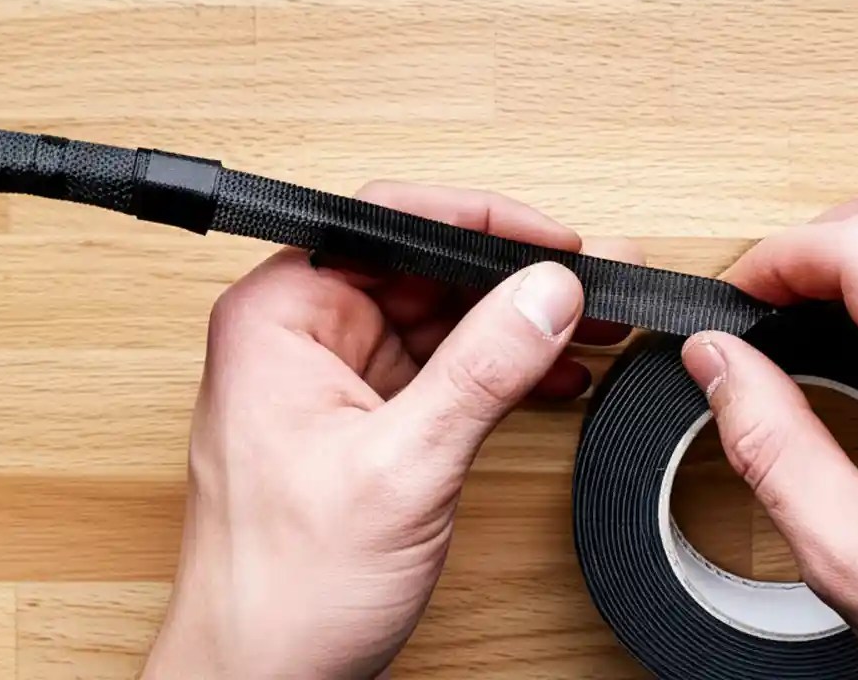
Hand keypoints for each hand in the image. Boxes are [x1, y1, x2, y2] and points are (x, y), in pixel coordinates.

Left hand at [142, 182, 641, 678]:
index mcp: (282, 318)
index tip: (555, 241)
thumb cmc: (284, 590)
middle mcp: (305, 335)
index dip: (483, 222)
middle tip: (594, 286)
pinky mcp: (367, 419)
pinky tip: (556, 376)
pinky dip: (502, 373)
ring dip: (518, 326)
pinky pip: (445, 370)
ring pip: (444, 319)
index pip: (391, 223)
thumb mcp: (401, 467)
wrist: (263, 677)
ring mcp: (337, 377)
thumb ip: (481, 370)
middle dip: (517, 280)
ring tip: (593, 329)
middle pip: (428, 269)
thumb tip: (545, 292)